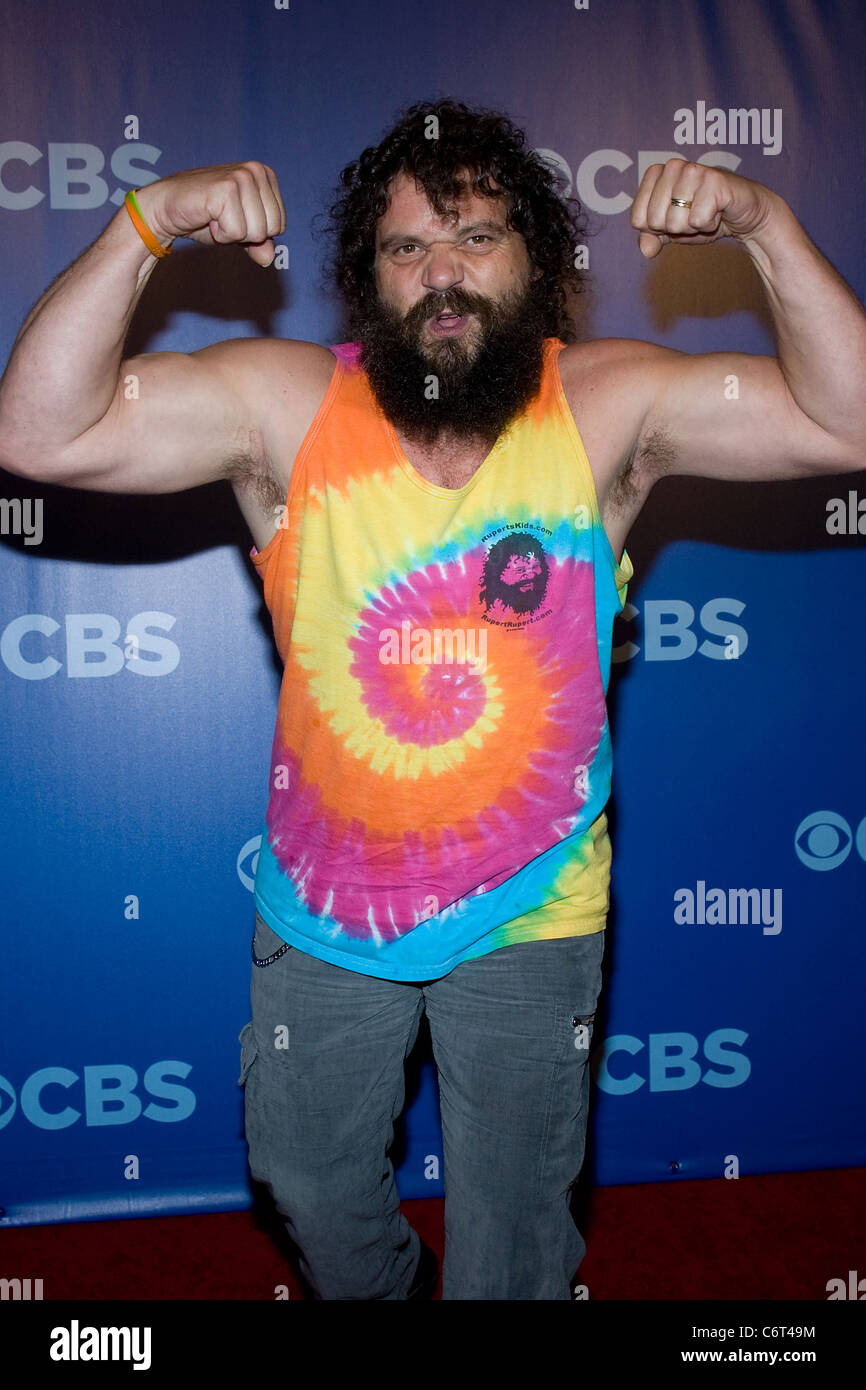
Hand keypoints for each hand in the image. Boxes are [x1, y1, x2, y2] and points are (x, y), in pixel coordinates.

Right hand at [133, 162, 285, 265]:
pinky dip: (221, 235)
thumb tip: (269, 258)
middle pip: (272, 228)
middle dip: (247, 234)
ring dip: (232, 234)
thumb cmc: (204, 217)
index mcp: (265, 174)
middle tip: (223, 218)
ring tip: (215, 216)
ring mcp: (241, 177)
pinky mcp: (225, 189)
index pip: (280, 224)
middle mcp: (256, 170)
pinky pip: (238, 233)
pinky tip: (208, 217)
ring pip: (257, 232)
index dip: (255, 232)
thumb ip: (258, 242)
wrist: (168, 209)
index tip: (234, 217)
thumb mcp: (239, 231)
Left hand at [630, 157, 777, 258]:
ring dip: (693, 227)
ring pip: (675, 222)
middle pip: (655, 221)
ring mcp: (693, 170)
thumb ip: (652, 237)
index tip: (676, 217)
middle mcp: (672, 166)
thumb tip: (646, 250)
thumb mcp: (671, 230)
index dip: (657, 229)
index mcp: (655, 174)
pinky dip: (709, 225)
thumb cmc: (703, 217)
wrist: (741, 215)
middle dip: (675, 229)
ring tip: (706, 211)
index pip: (637, 219)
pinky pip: (697, 221)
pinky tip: (718, 211)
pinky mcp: (714, 180)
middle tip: (693, 215)